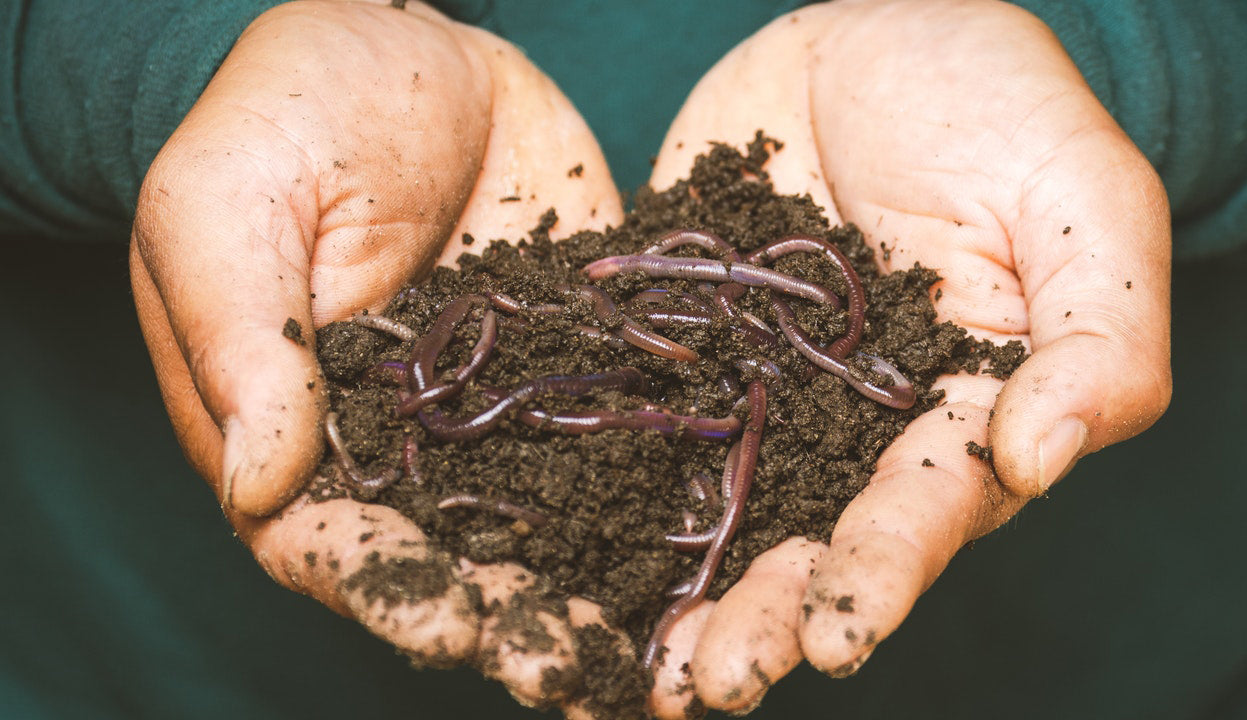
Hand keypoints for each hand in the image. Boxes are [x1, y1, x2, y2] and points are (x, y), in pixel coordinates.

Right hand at [130, 0, 624, 711]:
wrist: (406, 46)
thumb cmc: (283, 113)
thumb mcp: (228, 203)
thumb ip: (244, 340)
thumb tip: (261, 482)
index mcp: (300, 426)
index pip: (332, 540)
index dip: (388, 593)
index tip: (448, 626)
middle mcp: (407, 441)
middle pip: (453, 557)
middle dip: (510, 620)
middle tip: (575, 673)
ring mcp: (502, 407)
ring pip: (548, 518)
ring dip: (595, 588)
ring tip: (655, 651)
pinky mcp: (579, 360)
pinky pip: (620, 430)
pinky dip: (661, 488)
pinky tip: (717, 535)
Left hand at [646, 0, 1171, 713]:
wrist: (873, 31)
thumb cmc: (998, 105)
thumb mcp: (1080, 201)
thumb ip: (1097, 335)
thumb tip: (1041, 458)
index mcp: (960, 411)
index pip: (927, 508)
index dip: (884, 572)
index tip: (836, 635)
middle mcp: (856, 429)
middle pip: (813, 539)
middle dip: (767, 616)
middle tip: (713, 682)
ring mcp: (763, 394)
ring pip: (722, 510)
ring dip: (684, 591)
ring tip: (641, 668)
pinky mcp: (687, 350)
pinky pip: (644, 423)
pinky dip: (604, 488)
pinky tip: (558, 549)